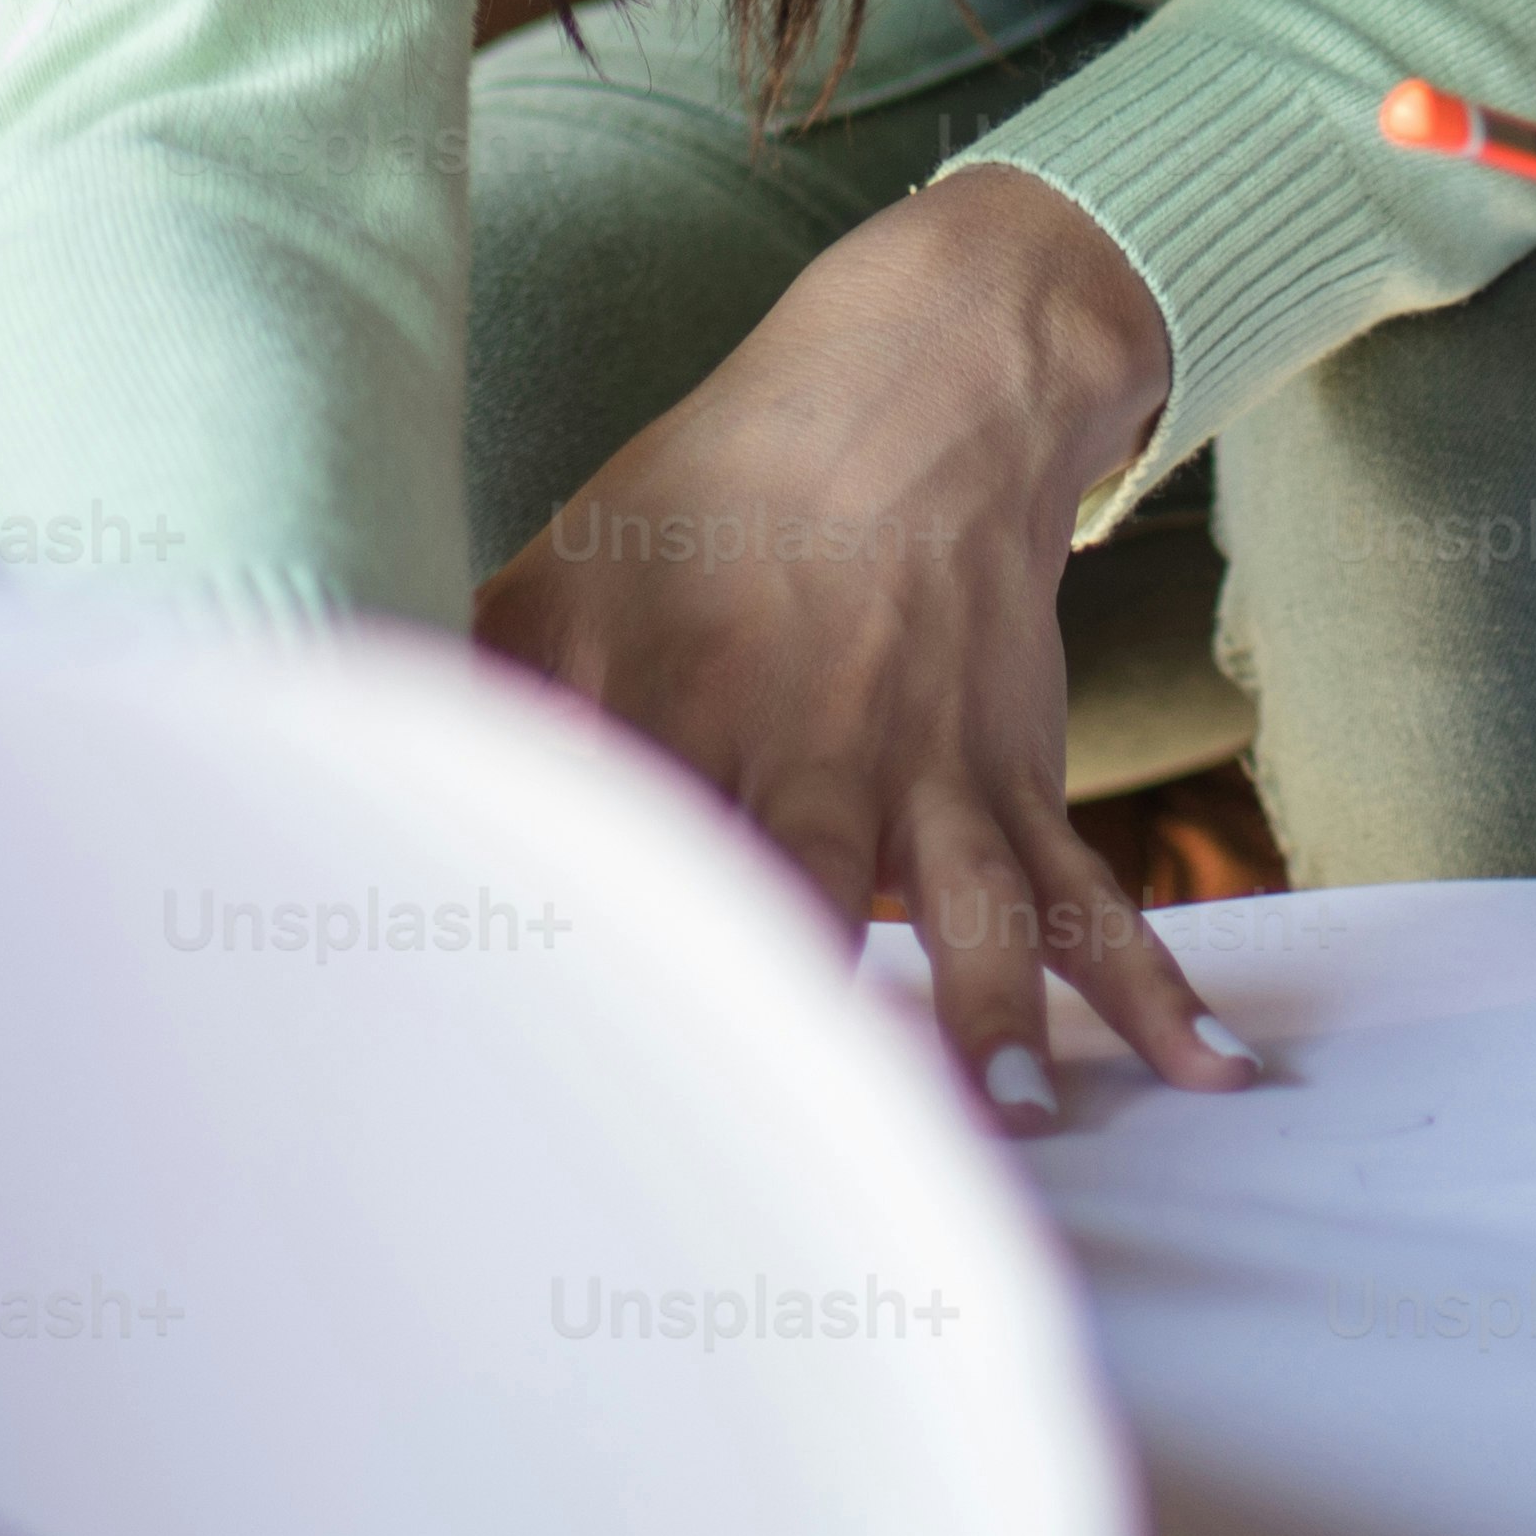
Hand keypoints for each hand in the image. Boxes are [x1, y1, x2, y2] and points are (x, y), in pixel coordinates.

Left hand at [467, 163, 1248, 1127]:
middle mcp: (803, 744)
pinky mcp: (1013, 775)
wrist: (915, 387)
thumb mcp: (554, 578)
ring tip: (1000, 1130)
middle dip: (791, 1019)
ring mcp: (924, 767)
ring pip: (964, 910)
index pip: (612, 854)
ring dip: (985, 1020)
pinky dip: (1151, 987)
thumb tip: (328, 822)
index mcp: (663, 707)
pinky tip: (1207, 1073)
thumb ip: (463, 699)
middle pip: (791, 895)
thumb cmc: (702, 508)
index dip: (588, 961)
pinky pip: (1091, 892)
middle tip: (779, 1148)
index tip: (539, 1089)